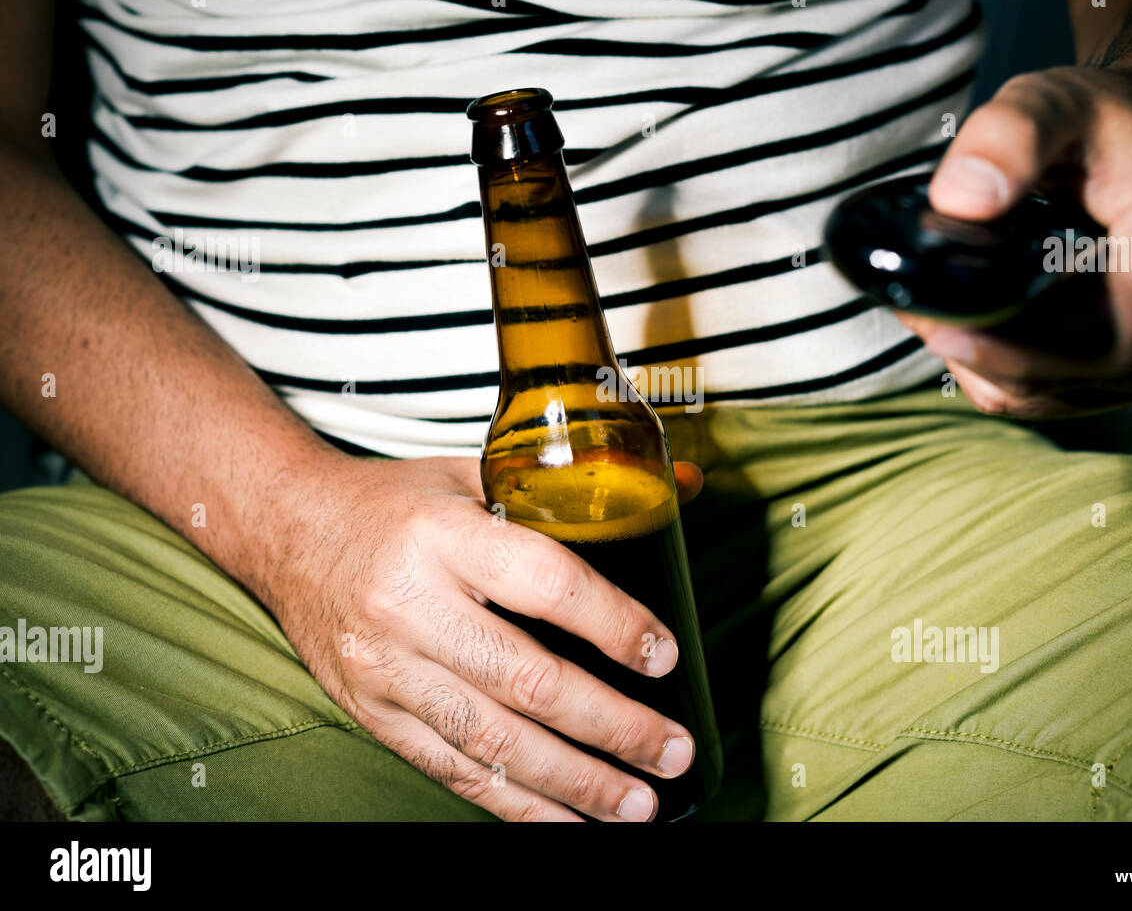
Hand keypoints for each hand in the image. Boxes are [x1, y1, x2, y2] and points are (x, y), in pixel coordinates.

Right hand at [262, 452, 704, 821]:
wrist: (285, 529)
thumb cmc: (393, 502)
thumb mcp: (473, 474)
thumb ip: (568, 492)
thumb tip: (681, 491)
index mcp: (443, 536)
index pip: (545, 584)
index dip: (613, 625)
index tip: (663, 657)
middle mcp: (410, 606)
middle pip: (526, 680)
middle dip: (612, 726)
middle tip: (672, 751)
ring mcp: (387, 669)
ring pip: (492, 741)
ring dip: (573, 782)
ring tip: (636, 805)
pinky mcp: (372, 711)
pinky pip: (451, 769)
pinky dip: (515, 805)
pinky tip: (565, 822)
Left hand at [897, 65, 1131, 417]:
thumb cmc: (1108, 123)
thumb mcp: (1056, 96)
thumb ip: (1010, 133)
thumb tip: (961, 199)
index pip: (1109, 340)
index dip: (1022, 350)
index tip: (946, 329)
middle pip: (1066, 375)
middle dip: (980, 350)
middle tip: (913, 303)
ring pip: (1044, 394)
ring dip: (979, 360)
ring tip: (933, 305)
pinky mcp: (1122, 374)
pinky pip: (1040, 395)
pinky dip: (992, 368)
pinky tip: (964, 323)